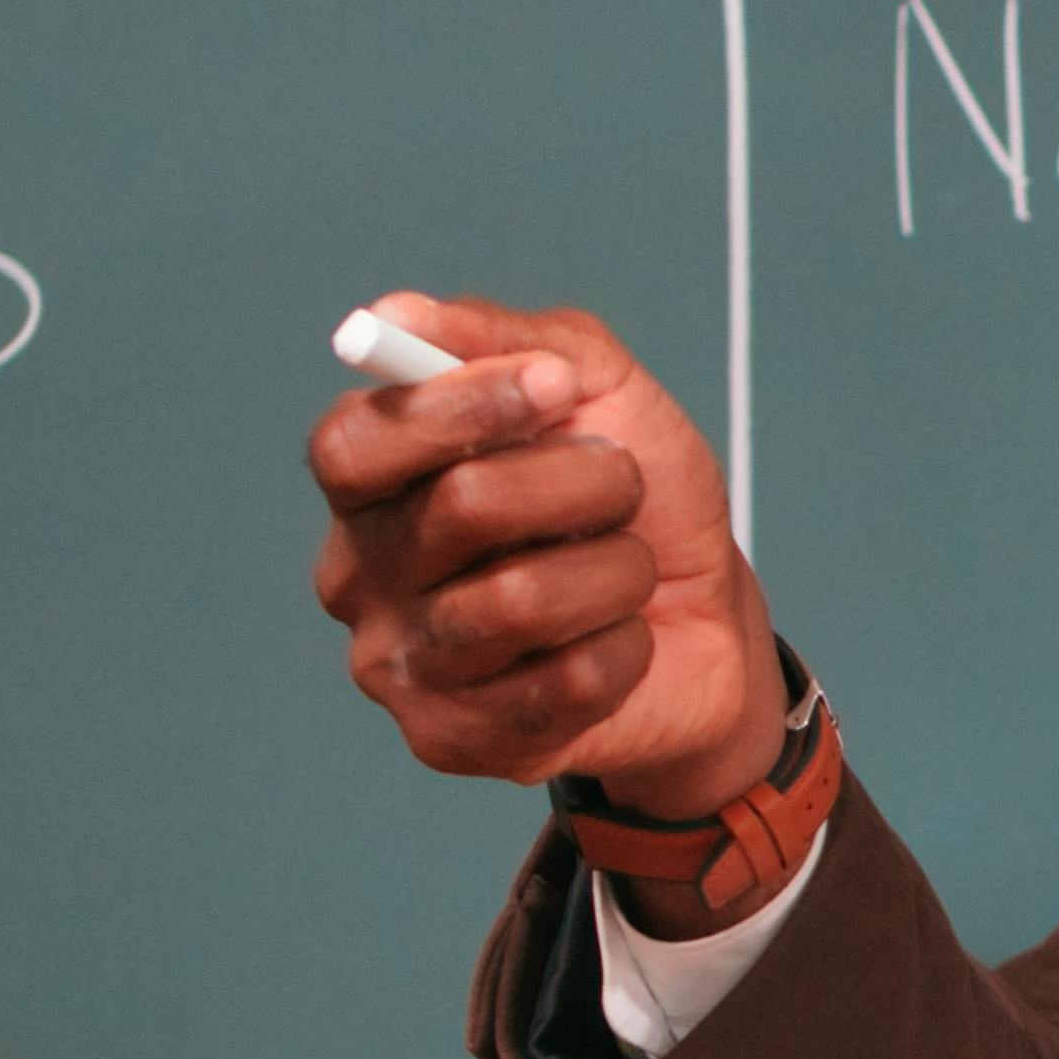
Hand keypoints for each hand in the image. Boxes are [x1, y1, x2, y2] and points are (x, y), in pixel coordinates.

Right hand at [306, 293, 786, 820]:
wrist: (705, 619)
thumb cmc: (631, 497)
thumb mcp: (594, 386)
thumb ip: (503, 339)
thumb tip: (394, 317)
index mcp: (370, 482)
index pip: (354, 444)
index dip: (458, 408)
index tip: (557, 385)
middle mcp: (359, 574)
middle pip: (460, 509)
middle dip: (581, 484)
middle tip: (622, 488)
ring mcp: (400, 666)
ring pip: (519, 601)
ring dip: (616, 572)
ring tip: (627, 573)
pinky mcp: (454, 741)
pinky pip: (562, 683)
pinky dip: (624, 649)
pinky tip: (618, 645)